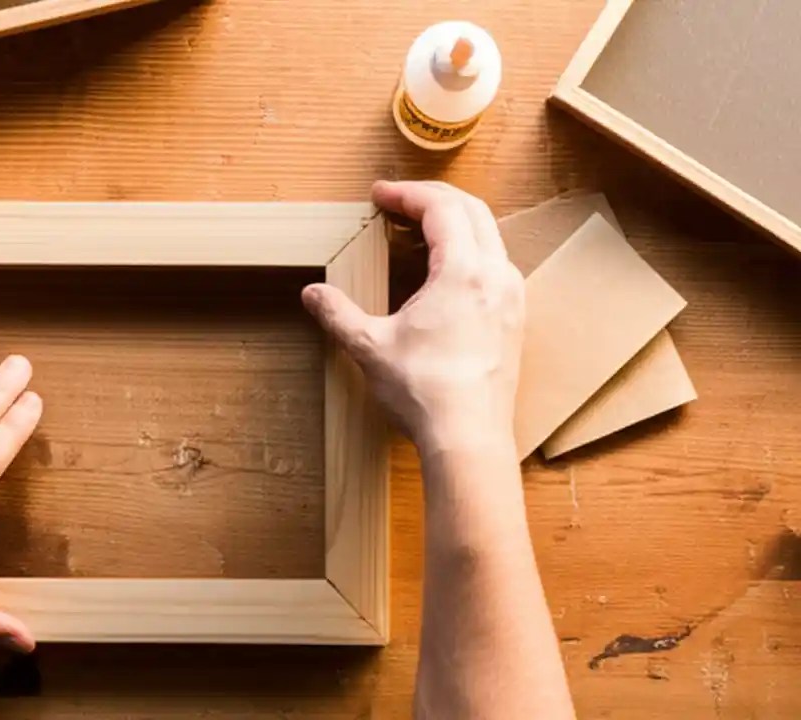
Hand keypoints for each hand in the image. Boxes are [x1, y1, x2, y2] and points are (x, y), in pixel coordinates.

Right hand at [303, 181, 524, 454]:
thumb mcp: (369, 346)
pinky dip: (469, 249)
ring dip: (454, 221)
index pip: (441, 208)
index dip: (407, 194)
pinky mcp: (514, 319)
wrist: (467, 438)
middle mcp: (496, 276)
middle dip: (432, 198)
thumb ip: (338, 312)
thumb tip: (312, 293)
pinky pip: (495, 264)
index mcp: (463, 272)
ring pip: (489, 235)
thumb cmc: (424, 392)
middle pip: (472, 210)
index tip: (379, 195)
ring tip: (417, 230)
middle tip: (397, 201)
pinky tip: (444, 271)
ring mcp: (511, 297)